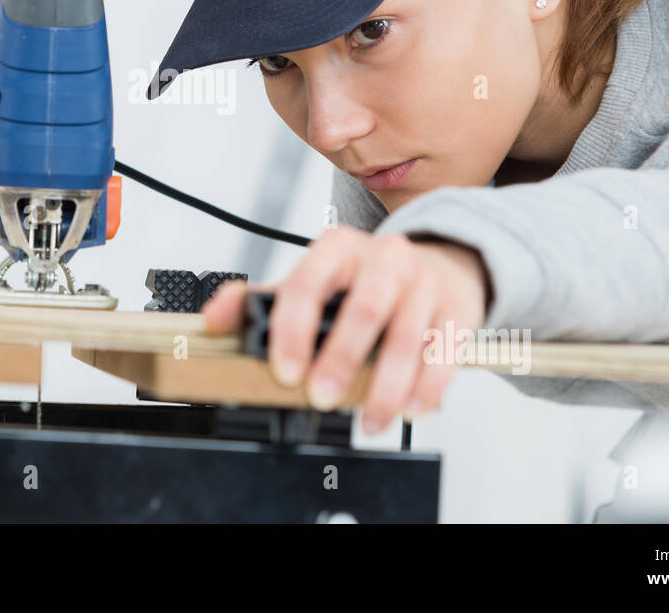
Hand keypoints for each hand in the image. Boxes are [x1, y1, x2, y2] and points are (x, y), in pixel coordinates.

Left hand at [203, 226, 489, 433]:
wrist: (440, 260)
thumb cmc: (365, 279)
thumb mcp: (314, 280)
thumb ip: (262, 301)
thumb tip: (212, 320)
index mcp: (337, 248)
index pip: (307, 284)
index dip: (292, 330)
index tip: (285, 371)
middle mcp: (383, 257)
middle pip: (362, 310)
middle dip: (339, 360)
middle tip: (320, 398)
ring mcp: (423, 281)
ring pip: (406, 338)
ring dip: (385, 388)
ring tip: (368, 421)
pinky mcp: (456, 307)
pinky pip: (444, 351)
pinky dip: (427, 387)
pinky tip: (410, 410)